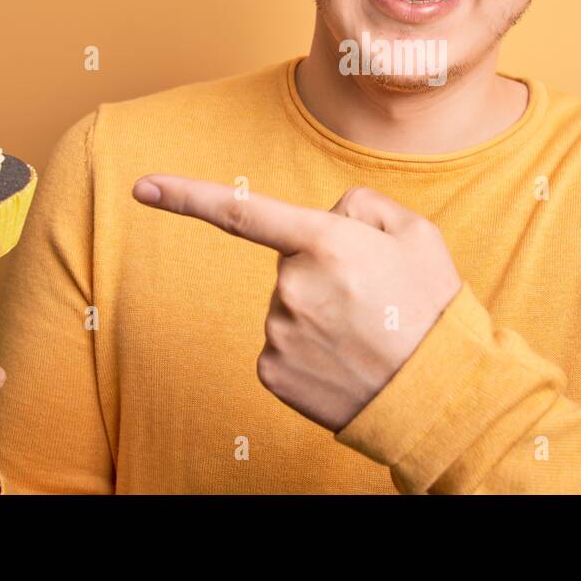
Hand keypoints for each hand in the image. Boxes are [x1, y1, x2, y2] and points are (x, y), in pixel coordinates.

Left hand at [133, 177, 461, 431]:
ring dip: (318, 314)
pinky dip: (308, 349)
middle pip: (289, 263)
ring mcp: (277, 332)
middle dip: (322, 271)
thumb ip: (363, 205)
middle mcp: (291, 285)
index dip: (187, 196)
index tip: (142, 187)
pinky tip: (343, 359)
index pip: (243, 212)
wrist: (438, 393)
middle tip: (370, 298)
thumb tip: (327, 217)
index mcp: (325, 241)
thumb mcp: (417, 232)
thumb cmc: (431, 307)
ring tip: (364, 333)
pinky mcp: (272, 372)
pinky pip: (281, 345)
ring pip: (287, 306)